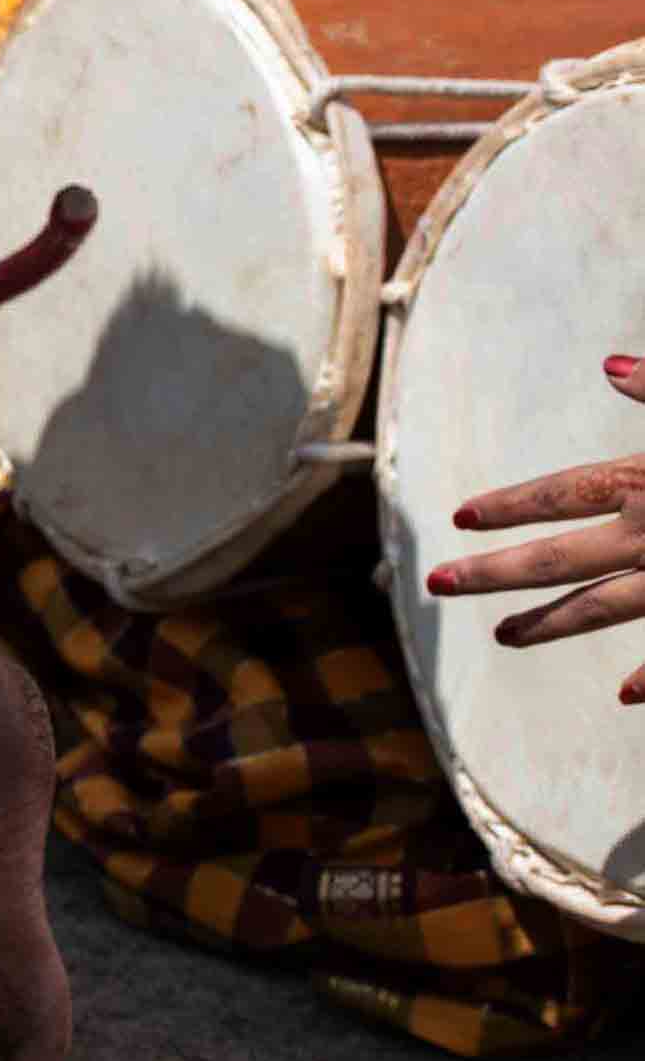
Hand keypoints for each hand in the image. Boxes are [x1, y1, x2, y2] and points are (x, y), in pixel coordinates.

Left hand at [424, 355, 644, 703]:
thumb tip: (610, 365)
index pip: (565, 492)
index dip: (512, 503)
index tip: (461, 516)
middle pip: (559, 556)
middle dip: (496, 571)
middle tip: (437, 586)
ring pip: (604, 607)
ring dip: (550, 625)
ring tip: (503, 637)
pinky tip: (623, 695)